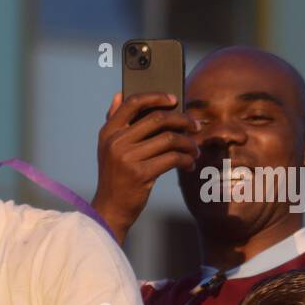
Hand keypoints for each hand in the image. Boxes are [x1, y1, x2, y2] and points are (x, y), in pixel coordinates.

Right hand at [90, 91, 199, 238]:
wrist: (110, 209)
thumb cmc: (115, 177)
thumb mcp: (109, 148)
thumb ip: (114, 122)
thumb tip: (119, 95)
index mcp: (108, 133)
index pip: (132, 103)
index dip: (155, 97)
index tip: (174, 100)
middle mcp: (116, 143)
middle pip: (158, 119)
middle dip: (183, 120)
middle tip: (196, 126)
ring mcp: (127, 158)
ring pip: (170, 139)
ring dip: (188, 143)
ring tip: (195, 150)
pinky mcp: (141, 174)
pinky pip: (173, 158)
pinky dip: (186, 159)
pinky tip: (189, 164)